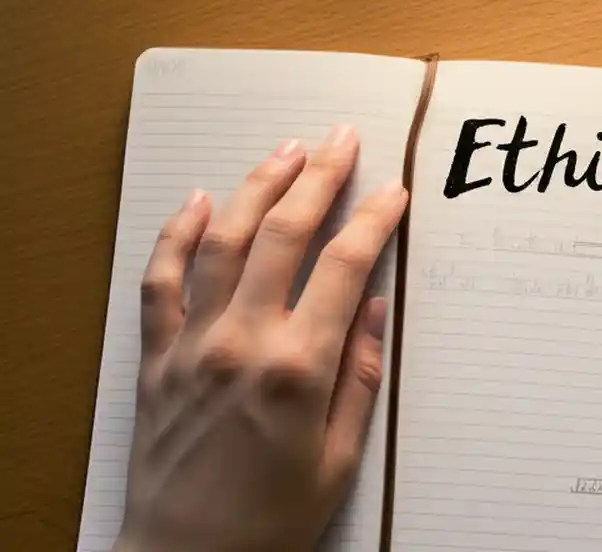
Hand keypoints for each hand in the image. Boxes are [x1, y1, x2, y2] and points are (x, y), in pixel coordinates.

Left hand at [115, 126, 407, 551]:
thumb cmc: (272, 520)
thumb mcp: (340, 459)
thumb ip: (360, 376)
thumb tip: (376, 309)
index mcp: (297, 368)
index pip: (345, 268)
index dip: (374, 220)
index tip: (395, 191)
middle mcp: (241, 342)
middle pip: (284, 236)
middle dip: (320, 178)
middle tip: (343, 138)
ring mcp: (192, 344)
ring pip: (222, 242)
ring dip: (257, 187)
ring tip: (286, 150)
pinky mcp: (156, 357)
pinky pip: (161, 280)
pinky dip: (178, 234)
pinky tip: (199, 201)